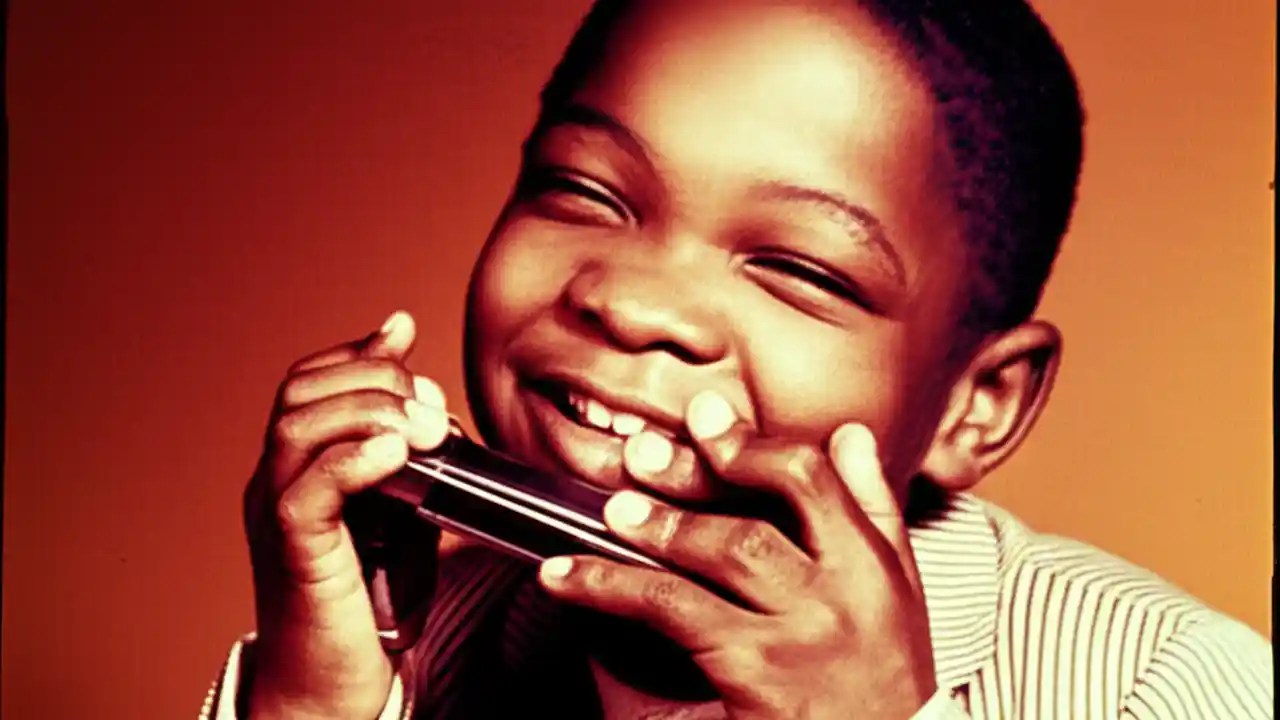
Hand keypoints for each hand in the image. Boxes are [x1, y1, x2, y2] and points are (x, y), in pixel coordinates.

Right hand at [242, 311, 451, 718]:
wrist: (333, 684)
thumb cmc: (371, 601)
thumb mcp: (403, 512)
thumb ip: (414, 459)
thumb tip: (436, 405)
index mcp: (298, 465)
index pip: (310, 381)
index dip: (357, 351)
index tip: (404, 333)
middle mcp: (274, 481)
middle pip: (300, 392)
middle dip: (372, 378)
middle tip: (427, 403)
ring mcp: (275, 514)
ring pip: (297, 428)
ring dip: (368, 411)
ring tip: (422, 427)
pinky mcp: (291, 553)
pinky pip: (306, 490)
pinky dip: (353, 459)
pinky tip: (397, 452)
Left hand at [537, 391, 936, 719]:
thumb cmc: (881, 682)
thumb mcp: (897, 592)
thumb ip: (872, 509)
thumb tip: (848, 435)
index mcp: (873, 563)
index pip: (813, 478)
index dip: (751, 443)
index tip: (704, 418)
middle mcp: (842, 593)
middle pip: (760, 514)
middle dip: (696, 476)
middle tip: (640, 455)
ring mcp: (798, 633)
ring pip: (722, 553)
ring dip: (658, 526)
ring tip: (613, 510)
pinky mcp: (754, 672)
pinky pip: (671, 610)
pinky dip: (610, 585)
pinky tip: (567, 577)